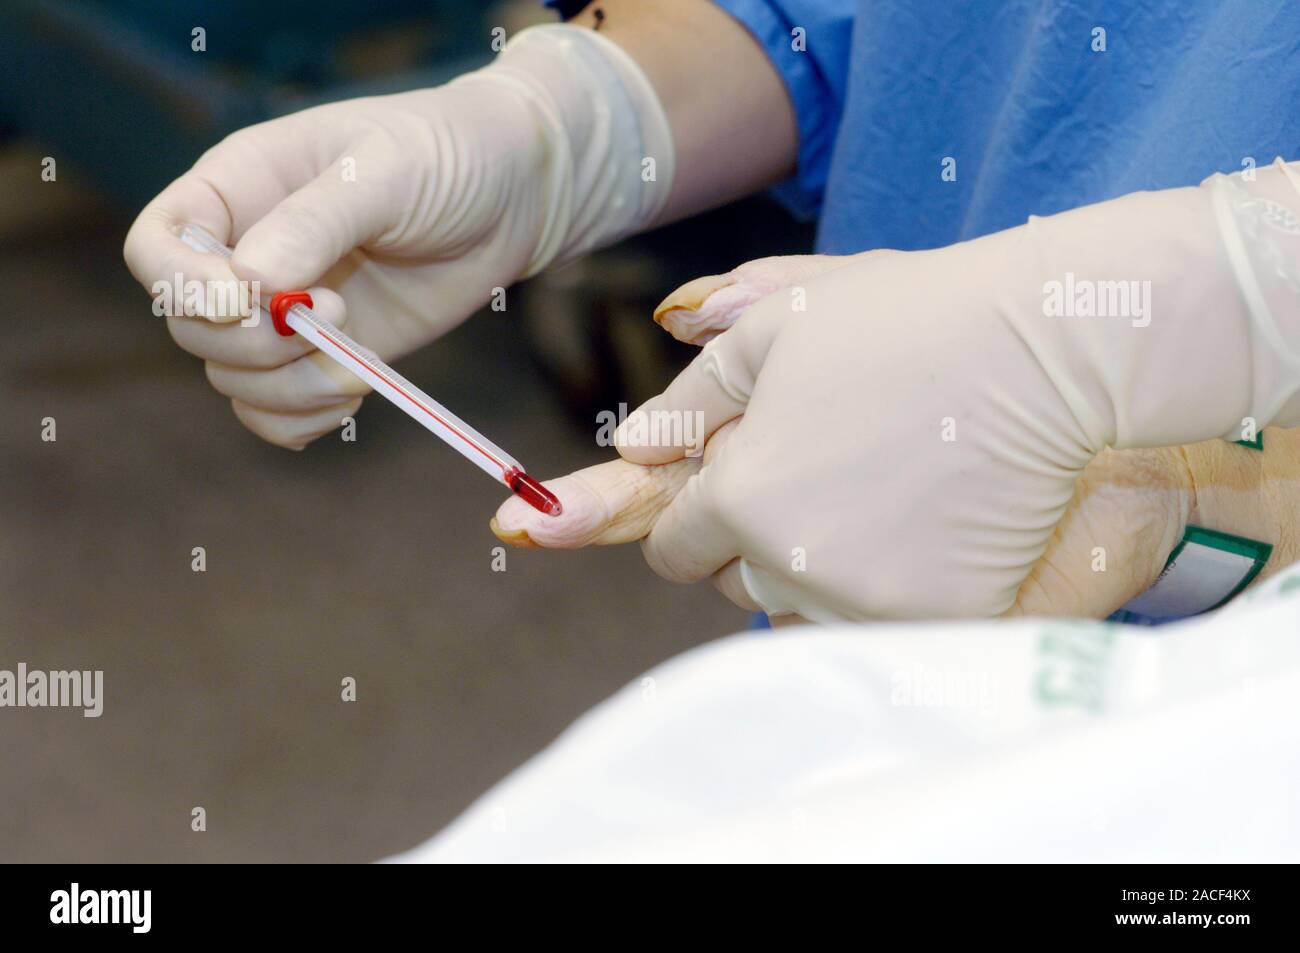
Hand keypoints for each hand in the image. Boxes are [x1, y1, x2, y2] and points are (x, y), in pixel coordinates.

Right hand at [124, 26, 672, 447]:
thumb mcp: (384, 170)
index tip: (248, 301)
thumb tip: (251, 285)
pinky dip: (300, 421)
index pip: (156, 247)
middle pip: (190, 327)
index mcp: (237, 189)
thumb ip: (316, 221)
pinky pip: (275, 411)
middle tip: (337, 316)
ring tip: (357, 363)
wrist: (516, 198)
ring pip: (232, 378)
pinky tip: (351, 396)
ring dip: (288, 389)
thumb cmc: (447, 156)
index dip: (181, 285)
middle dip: (256, 343)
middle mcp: (247, 254)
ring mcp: (285, 312)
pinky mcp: (326, 357)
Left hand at [493, 162, 1299, 619]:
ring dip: (818, 570)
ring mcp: (868, 603)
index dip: (698, 513)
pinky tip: (925, 527)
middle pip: (737, 583)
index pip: (675, 547)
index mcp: (739, 498)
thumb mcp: (775, 332)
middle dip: (757, 539)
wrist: (1044, 353)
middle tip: (821, 473)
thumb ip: (691, 398)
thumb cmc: (903, 323)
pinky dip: (889, 591)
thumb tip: (631, 446)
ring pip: (805, 610)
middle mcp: (792, 566)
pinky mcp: (938, 623)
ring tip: (875, 494)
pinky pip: (880, 627)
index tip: (735, 486)